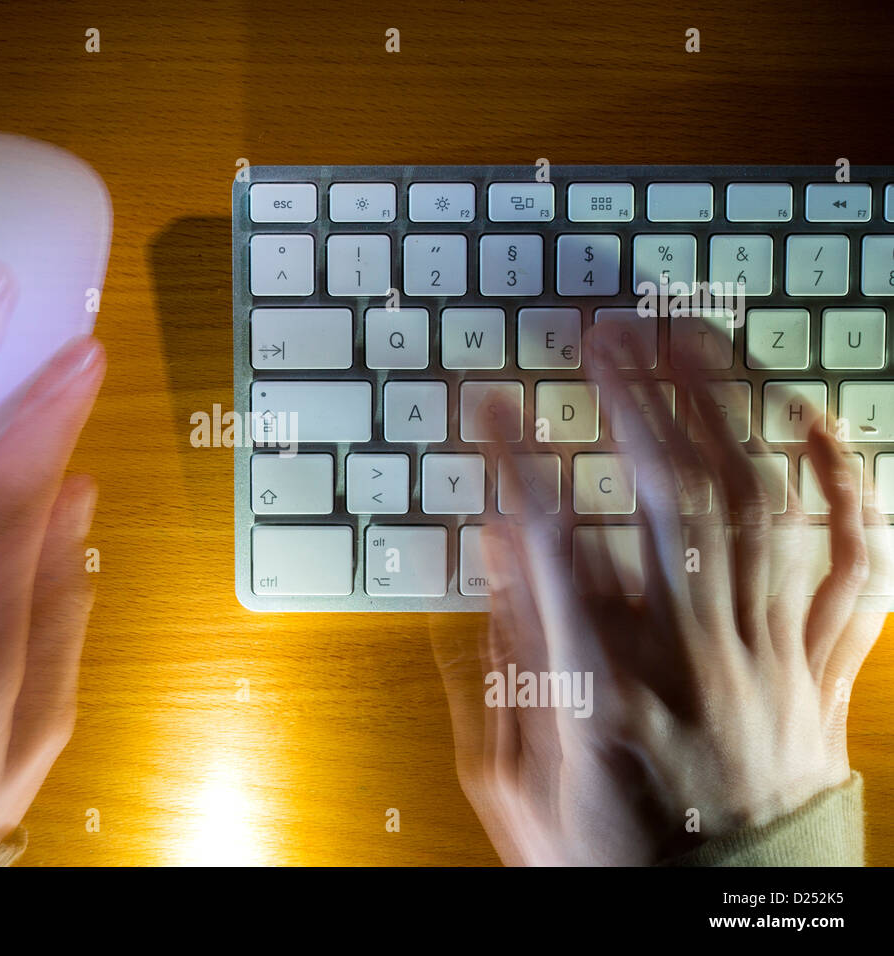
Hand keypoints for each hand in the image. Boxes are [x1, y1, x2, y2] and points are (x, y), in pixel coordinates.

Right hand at [433, 336, 887, 865]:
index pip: (554, 549)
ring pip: (760, 508)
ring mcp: (769, 663)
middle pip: (671, 501)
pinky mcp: (818, 674)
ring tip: (686, 336)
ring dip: (722, 409)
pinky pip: (850, 570)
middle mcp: (697, 665)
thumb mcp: (516, 784)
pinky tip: (813, 423)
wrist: (727, 929)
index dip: (519, 462)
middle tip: (599, 331)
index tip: (494, 401)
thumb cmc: (613, 863)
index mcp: (608, 699)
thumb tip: (496, 550)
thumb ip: (502, 663)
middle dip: (633, 399)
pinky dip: (844, 489)